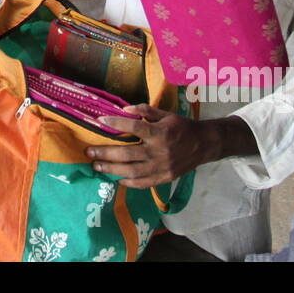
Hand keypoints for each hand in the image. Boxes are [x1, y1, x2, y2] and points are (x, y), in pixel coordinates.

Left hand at [88, 105, 208, 186]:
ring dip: (111, 169)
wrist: (203, 145)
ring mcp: (162, 167)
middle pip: (127, 153)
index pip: (134, 128)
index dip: (116, 123)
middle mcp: (159, 151)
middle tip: (90, 152)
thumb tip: (124, 109)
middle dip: (106, 153)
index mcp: (159, 133)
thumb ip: (145, 111)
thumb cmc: (181, 127)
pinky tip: (116, 179)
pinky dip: (128, 182)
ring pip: (132, 171)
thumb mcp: (165, 114)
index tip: (100, 121)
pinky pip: (143, 183)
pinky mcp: (165, 178)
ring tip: (97, 166)